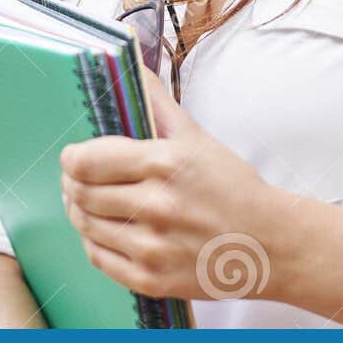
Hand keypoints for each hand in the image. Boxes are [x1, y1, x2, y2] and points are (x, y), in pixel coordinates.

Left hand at [59, 67, 283, 301]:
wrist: (271, 245)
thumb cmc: (233, 188)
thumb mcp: (196, 137)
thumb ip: (157, 101)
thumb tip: (131, 63)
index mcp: (164, 163)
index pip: (84, 161)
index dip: (72, 158)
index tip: (74, 156)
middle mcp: (156, 205)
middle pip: (80, 193)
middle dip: (72, 183)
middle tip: (79, 179)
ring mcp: (153, 247)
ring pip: (85, 225)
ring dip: (81, 211)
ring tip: (91, 202)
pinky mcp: (152, 280)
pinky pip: (98, 258)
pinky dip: (94, 241)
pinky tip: (106, 230)